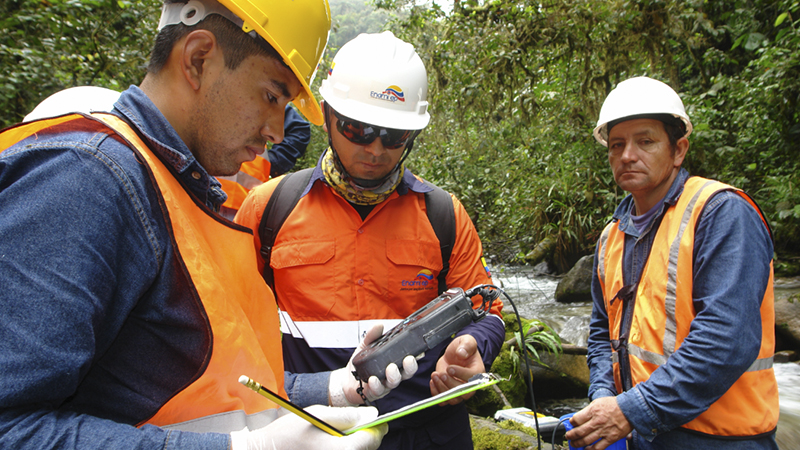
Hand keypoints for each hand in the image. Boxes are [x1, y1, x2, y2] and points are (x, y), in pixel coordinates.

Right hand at [230, 405, 386, 449]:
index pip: (371, 440)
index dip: (376, 427)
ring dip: (353, 443)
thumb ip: (346, 415)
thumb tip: (372, 414)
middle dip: (365, 436)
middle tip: (354, 423)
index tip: (374, 419)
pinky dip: (343, 449)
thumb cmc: (287, 433)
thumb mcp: (317, 414)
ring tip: (336, 433)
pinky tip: (329, 442)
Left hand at [329, 324, 417, 405]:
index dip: (416, 357)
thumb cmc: (361, 365)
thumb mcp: (365, 347)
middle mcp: (392, 375)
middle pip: (406, 373)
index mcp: (394, 363)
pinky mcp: (373, 393)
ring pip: (393, 383)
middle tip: (408, 360)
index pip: (408, 361)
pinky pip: (377, 391)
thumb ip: (372, 336)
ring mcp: (384, 385)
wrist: (346, 380)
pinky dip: (376, 385)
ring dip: (394, 376)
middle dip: (409, 367)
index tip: (420, 352)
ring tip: (391, 368)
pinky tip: (373, 379)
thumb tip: (379, 325)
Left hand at [429, 335, 484, 405]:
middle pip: (462, 393)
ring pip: (452, 398)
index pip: (472, 379)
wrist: (454, 355)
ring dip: (441, 388)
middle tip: (441, 374)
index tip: (450, 368)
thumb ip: (466, 345)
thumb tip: (461, 353)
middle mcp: (470, 385)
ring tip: (434, 375)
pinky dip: (436, 393)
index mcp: (478, 373)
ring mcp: (460, 391)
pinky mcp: (449, 392)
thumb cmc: (463, 348)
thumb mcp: (467, 341)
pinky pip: (443, 400)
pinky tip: (433, 381)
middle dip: (450, 384)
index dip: (460, 374)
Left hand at [564, 397, 632, 449]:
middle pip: (579, 431)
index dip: (571, 423)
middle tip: (568, 436)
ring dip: (578, 443)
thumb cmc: (614, 405)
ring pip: (586, 440)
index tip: (570, 424)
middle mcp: (597, 421)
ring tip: (574, 444)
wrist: (630, 409)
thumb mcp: (598, 402)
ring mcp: (604, 431)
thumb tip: (579, 418)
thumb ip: (588, 411)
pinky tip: (586, 449)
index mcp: (593, 411)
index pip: (576, 419)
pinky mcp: (611, 438)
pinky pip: (598, 447)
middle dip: (571, 435)